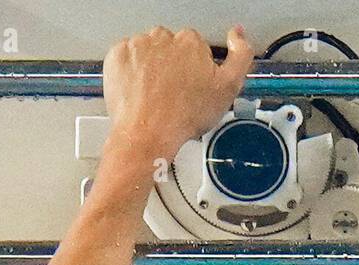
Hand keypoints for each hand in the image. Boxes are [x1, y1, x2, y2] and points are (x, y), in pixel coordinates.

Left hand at [103, 25, 254, 163]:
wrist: (147, 135)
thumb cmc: (183, 117)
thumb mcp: (228, 88)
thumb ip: (241, 56)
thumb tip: (238, 35)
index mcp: (191, 42)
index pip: (194, 47)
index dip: (194, 68)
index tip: (190, 85)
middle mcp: (163, 38)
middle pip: (169, 46)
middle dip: (171, 64)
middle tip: (171, 93)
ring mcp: (137, 46)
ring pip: (146, 50)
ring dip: (149, 66)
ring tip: (153, 94)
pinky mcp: (117, 56)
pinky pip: (124, 56)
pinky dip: (129, 70)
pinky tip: (137, 89)